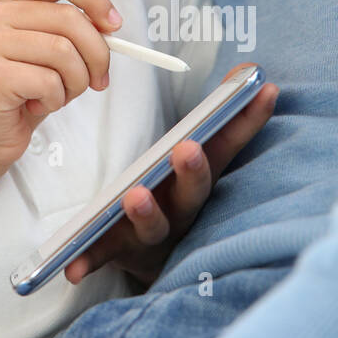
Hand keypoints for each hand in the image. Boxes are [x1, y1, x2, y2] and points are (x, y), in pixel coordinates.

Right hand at [0, 0, 119, 181]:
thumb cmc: (20, 95)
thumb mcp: (48, 52)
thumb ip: (72, 30)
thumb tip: (110, 24)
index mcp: (9, 0)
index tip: (113, 25)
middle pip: (70, 19)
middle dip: (96, 56)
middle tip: (95, 80)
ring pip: (64, 52)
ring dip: (75, 83)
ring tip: (57, 95)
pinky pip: (50, 82)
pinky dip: (56, 101)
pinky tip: (36, 105)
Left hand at [63, 66, 278, 287]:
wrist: (153, 261)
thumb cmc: (174, 194)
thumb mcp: (197, 156)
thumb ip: (216, 118)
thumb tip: (248, 69)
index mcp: (198, 180)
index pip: (227, 146)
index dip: (247, 120)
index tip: (264, 90)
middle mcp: (182, 209)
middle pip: (193, 191)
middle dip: (192, 171)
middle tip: (187, 149)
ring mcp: (153, 234)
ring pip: (153, 226)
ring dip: (146, 212)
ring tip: (135, 196)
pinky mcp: (120, 252)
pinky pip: (103, 256)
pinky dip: (89, 261)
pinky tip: (73, 268)